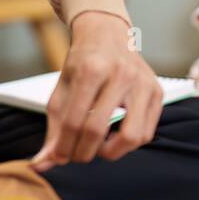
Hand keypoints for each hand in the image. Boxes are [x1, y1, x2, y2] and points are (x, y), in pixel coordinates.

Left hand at [32, 11, 162, 171]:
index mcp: (91, 69)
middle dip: (83, 152)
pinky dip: (129, 143)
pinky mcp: (157, 92)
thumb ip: (53, 128)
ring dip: (111, 152)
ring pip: (131, 137)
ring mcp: (142, 83)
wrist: (107, 35)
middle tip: (76, 155)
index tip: (58, 157)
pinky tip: (114, 135)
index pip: (74, 120)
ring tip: (98, 146)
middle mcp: (120, 74)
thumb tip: (40, 164)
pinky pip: (146, 133)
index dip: (63, 146)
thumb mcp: (62, 89)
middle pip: (98, 130)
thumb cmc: (82, 64)